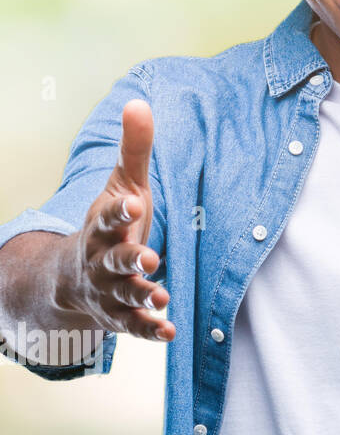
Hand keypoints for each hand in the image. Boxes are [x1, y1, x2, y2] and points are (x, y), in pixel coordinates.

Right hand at [55, 99, 173, 341]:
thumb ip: (135, 150)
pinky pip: (134, 326)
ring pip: (124, 295)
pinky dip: (149, 329)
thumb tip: (139, 102)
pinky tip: (169, 331)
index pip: (108, 216)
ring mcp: (110, 290)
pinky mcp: (121, 316)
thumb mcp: (123, 185)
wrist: (76, 276)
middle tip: (147, 257)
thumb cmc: (112, 224)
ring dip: (142, 295)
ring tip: (160, 295)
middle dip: (128, 259)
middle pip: (113, 260)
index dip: (119, 211)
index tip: (133, 202)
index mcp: (102, 227)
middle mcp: (102, 260)